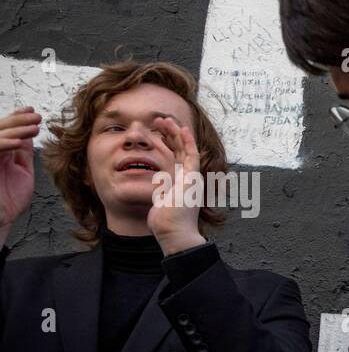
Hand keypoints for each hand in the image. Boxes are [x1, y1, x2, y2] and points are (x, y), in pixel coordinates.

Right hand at [0, 107, 40, 240]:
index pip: (7, 130)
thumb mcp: (23, 171)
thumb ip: (24, 154)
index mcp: (0, 152)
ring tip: (33, 127)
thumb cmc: (9, 200)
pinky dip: (4, 145)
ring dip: (15, 130)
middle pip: (1, 128)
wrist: (0, 219)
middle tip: (36, 116)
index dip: (18, 119)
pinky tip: (18, 143)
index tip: (33, 113)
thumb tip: (30, 137)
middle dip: (19, 120)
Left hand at [146, 115, 204, 254]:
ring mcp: (191, 177)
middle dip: (170, 134)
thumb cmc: (164, 222)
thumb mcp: (158, 200)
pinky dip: (188, 142)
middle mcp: (187, 177)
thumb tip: (153, 185)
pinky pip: (192, 155)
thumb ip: (158, 190)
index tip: (158, 132)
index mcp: (179, 181)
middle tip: (159, 121)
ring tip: (165, 119)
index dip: (167, 143)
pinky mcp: (193, 178)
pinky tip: (182, 129)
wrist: (174, 232)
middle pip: (179, 150)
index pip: (175, 157)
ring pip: (185, 149)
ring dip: (175, 133)